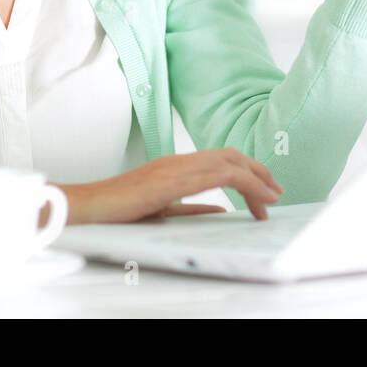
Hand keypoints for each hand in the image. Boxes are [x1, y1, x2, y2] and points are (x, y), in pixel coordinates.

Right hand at [48, 148, 283, 224]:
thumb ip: (193, 208)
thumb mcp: (164, 208)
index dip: (249, 169)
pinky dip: (241, 183)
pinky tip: (252, 197)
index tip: (266, 188)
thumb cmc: (120, 209)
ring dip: (255, 179)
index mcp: (178, 165)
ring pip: (228, 163)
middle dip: (259, 171)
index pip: (222, 158)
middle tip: (277, 191)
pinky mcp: (172, 181)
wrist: (89, 206)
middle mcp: (180, 160)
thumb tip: (223, 211)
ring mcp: (176, 168)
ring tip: (271, 198)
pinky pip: (215, 176)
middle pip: (231, 155)